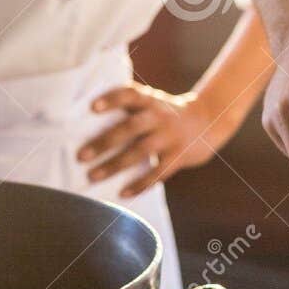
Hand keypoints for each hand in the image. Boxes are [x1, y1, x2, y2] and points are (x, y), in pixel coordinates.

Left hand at [78, 82, 225, 196]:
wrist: (207, 122)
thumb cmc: (165, 113)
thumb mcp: (153, 102)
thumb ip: (129, 107)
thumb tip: (85, 120)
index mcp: (151, 100)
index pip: (130, 94)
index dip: (112, 99)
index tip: (92, 107)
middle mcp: (160, 116)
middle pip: (131, 127)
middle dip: (105, 142)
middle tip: (80, 156)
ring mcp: (171, 136)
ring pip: (141, 152)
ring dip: (115, 165)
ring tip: (92, 176)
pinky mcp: (179, 156)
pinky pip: (158, 173)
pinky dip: (140, 184)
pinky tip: (122, 194)